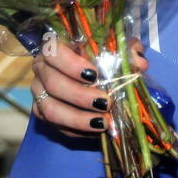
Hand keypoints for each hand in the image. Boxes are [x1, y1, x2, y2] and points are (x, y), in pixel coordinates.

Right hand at [31, 37, 147, 136]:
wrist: (92, 72)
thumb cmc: (102, 55)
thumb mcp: (117, 48)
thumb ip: (128, 51)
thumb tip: (139, 63)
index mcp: (54, 47)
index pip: (53, 52)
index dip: (71, 65)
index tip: (95, 75)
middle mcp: (41, 69)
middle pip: (53, 84)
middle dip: (80, 96)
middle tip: (106, 103)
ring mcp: (39, 92)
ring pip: (51, 109)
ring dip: (78, 119)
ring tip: (102, 123)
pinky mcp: (42, 112)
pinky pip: (56, 125)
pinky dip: (77, 130)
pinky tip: (96, 130)